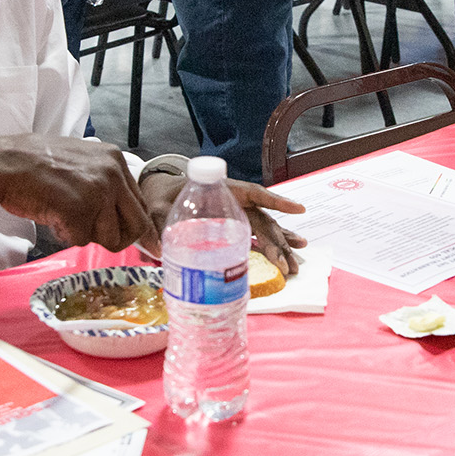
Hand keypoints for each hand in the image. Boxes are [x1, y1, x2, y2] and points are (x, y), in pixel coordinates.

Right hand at [0, 135, 154, 253]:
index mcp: (114, 161)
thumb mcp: (81, 162)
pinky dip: (64, 235)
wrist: (4, 164)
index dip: (140, 228)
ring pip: (109, 238)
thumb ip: (104, 182)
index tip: (150, 245)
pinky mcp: (79, 210)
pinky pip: (81, 241)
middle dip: (117, 238)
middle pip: (136, 225)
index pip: (140, 204)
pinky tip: (51, 216)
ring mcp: (97, 192)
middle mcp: (112, 175)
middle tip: (95, 236)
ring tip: (62, 214)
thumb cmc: (34, 165)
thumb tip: (119, 213)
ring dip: (84, 234)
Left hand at [137, 170, 307, 274]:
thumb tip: (157, 249)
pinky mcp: (234, 227)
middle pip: (263, 221)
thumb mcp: (156, 206)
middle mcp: (236, 201)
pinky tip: (286, 258)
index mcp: (222, 190)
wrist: (160, 193)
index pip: (254, 194)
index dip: (276, 202)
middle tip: (287, 266)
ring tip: (294, 265)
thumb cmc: (161, 195)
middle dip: (278, 243)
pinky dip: (272, 246)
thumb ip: (157, 223)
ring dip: (280, 247)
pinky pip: (257, 236)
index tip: (298, 210)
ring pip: (265, 230)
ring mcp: (237, 214)